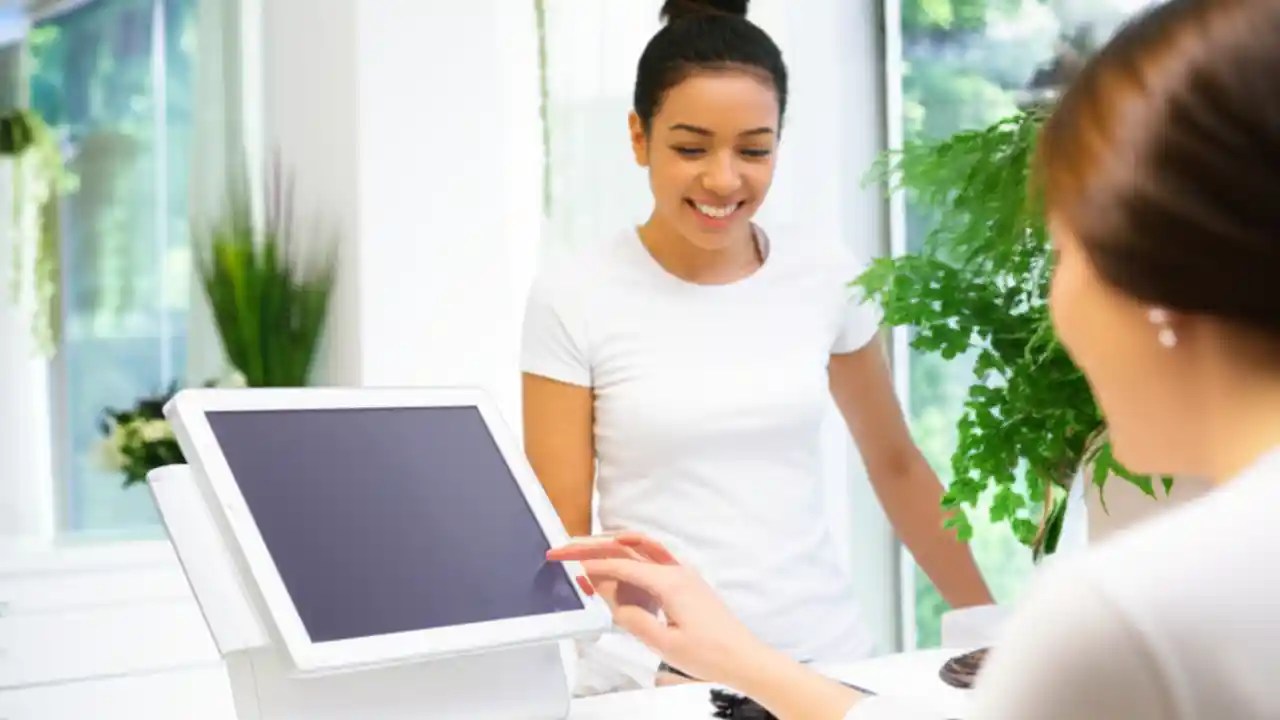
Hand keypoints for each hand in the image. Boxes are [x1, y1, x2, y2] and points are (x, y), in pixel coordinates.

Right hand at [547, 533, 776, 688]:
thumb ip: (634, 620)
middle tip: (568, 546)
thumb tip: (611, 602)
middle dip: (596, 547)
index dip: (589, 562)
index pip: (620, 565)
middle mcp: (676, 571)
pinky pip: (654, 562)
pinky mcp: (686, 583)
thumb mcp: (664, 644)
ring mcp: (683, 575)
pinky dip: (633, 560)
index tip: (565, 559)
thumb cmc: (710, 653)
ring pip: (642, 551)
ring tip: (588, 551)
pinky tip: (621, 569)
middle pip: (629, 550)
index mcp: (670, 582)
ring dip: (614, 548)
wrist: (744, 658)